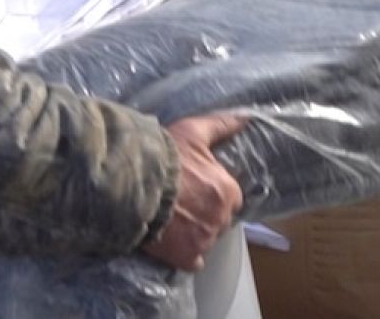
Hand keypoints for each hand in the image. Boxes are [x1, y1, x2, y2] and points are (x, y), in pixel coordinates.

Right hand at [142, 114, 246, 272]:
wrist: (134, 183)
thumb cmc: (165, 156)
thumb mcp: (193, 132)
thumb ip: (221, 126)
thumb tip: (246, 118)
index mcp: (228, 191)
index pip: (229, 198)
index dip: (211, 193)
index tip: (194, 189)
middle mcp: (221, 218)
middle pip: (218, 220)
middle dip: (203, 214)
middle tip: (180, 204)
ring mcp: (205, 240)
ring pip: (205, 239)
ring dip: (192, 233)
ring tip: (171, 220)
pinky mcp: (186, 257)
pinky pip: (192, 261)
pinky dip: (183, 254)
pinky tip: (171, 242)